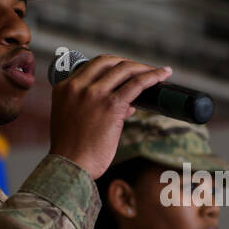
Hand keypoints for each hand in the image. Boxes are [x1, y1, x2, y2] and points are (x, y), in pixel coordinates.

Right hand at [48, 56, 172, 178]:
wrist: (70, 166)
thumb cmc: (73, 151)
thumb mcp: (74, 120)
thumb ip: (95, 108)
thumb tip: (128, 105)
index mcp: (64, 88)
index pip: (92, 66)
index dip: (112, 65)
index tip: (126, 70)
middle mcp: (78, 86)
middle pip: (108, 62)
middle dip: (128, 63)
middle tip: (143, 70)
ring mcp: (94, 94)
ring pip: (124, 69)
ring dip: (144, 68)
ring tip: (158, 72)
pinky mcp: (111, 105)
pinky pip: (136, 84)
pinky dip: (152, 76)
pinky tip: (163, 75)